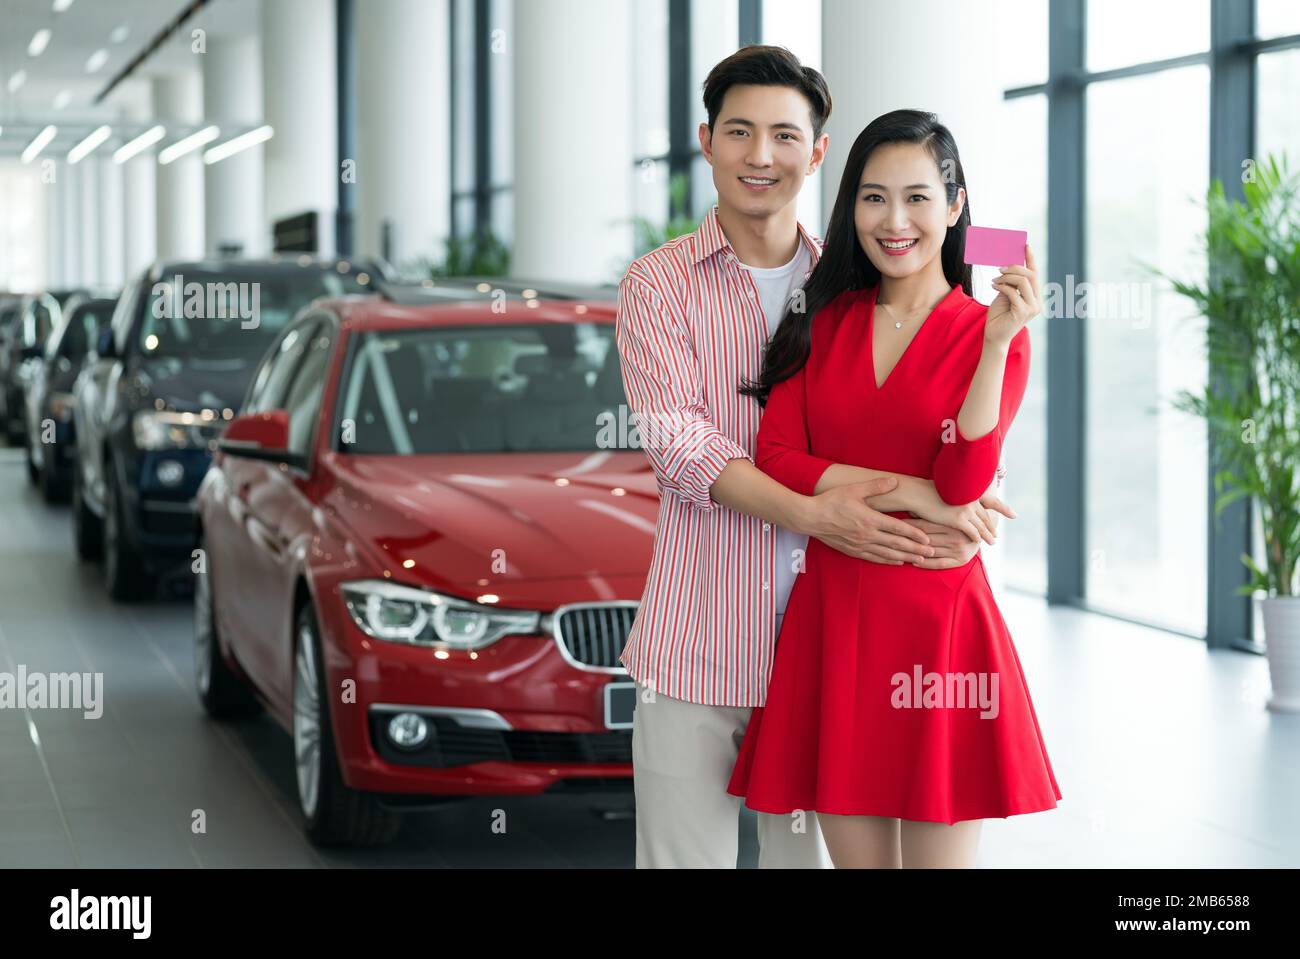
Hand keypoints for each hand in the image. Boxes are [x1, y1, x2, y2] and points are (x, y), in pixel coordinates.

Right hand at [805, 478, 935, 564]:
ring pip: (888, 553)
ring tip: (920, 560)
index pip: (898, 528)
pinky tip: (897, 562)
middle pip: (897, 544)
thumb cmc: (831, 501)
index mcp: (870, 519)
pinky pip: (874, 558)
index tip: (928, 538)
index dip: (915, 534)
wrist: (810, 518)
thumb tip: (894, 481)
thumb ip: (875, 486)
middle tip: (931, 552)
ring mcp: (860, 545)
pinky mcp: (853, 551)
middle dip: (916, 549)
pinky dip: (888, 561)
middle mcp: (867, 535)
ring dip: (905, 557)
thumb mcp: (853, 490)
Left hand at [897, 519, 980, 568]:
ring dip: (914, 552)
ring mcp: (959, 550)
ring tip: (898, 551)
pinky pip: (939, 564)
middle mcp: (956, 536)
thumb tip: (910, 508)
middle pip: (926, 539)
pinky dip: (926, 564)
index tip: (894, 525)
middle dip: (908, 539)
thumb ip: (933, 511)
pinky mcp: (961, 561)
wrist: (985, 529)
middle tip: (891, 539)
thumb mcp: (951, 511)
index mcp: (953, 522)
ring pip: (931, 552)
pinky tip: (914, 562)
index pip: (924, 525)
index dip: (908, 525)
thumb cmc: (961, 517)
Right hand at [907, 482, 1014, 543]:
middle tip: (996, 535)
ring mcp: (966, 509)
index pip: (991, 501)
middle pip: (987, 516)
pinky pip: (972, 532)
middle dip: (992, 526)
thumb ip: (956, 494)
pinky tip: (978, 543)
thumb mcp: (946, 488)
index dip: (1003, 508)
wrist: (917, 494)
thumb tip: (959, 497)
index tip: (1014, 515)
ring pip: (982, 526)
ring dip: (988, 535)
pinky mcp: (958, 519)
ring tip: (992, 541)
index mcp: (969, 491)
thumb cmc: (927, 492)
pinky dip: (977, 538)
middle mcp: (971, 499)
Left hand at [986, 243, 1040, 347]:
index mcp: (1034, 296)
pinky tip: (994, 287)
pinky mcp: (1023, 312)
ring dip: (1006, 278)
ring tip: (995, 281)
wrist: (994, 337)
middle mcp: (1037, 301)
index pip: (1035, 274)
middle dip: (1014, 268)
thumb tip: (1010, 266)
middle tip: (999, 269)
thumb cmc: (999, 316)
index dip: (1031, 258)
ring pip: (1023, 282)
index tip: (1025, 245)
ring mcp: (1032, 308)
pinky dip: (1002, 286)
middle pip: (1030, 275)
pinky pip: (1012, 292)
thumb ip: (1011, 283)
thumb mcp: (1006, 295)